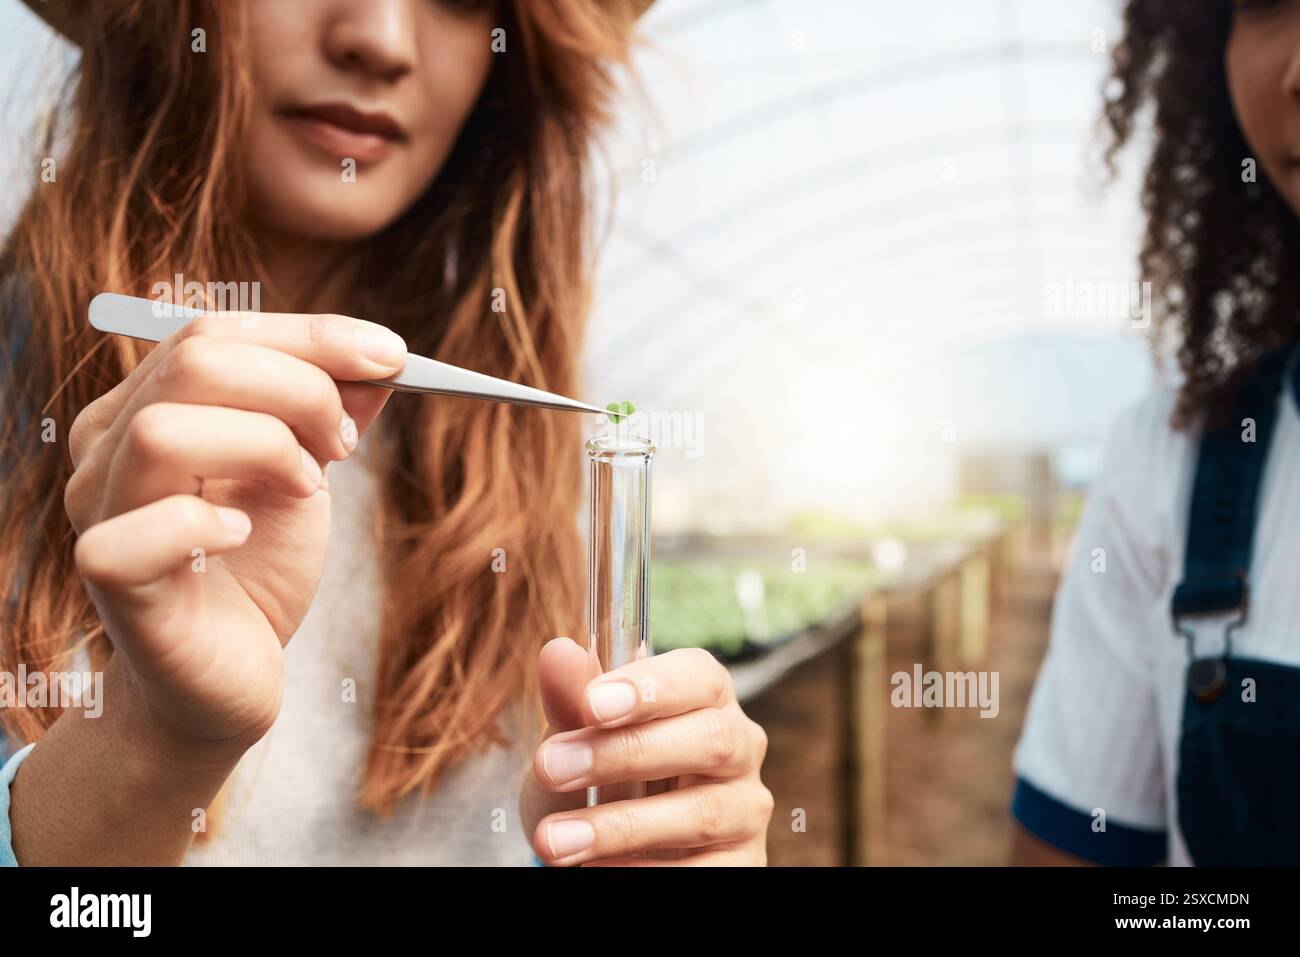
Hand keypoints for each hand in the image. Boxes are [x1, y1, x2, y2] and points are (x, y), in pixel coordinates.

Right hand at [63, 311, 404, 756]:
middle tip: (343, 444)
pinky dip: (206, 525)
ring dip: (263, 447)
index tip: (395, 355)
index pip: (216, 333)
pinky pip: (139, 532)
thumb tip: (383, 356)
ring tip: (306, 489)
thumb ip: (332, 413)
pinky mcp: (112, 583)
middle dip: (299, 389)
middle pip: (194, 362)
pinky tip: (242, 537)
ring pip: (163, 431)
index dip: (313, 336)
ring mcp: (100, 514)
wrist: (228, 679)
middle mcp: (106, 449)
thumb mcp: (306, 476)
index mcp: (146, 407)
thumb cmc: (258, 571)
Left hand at [521, 638, 772, 864]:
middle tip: (550, 768)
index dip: (650, 687)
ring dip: (621, 826)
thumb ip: (572, 699)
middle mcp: (739, 748)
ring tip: (554, 838)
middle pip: (711, 740)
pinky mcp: (741, 864)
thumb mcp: (578, 738)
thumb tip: (557, 652)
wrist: (610, 848)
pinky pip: (701, 872)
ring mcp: (745, 809)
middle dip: (626, 754)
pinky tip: (591, 868)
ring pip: (703, 813)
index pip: (699, 676)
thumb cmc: (602, 776)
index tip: (591, 704)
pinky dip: (642, 870)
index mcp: (706, 698)